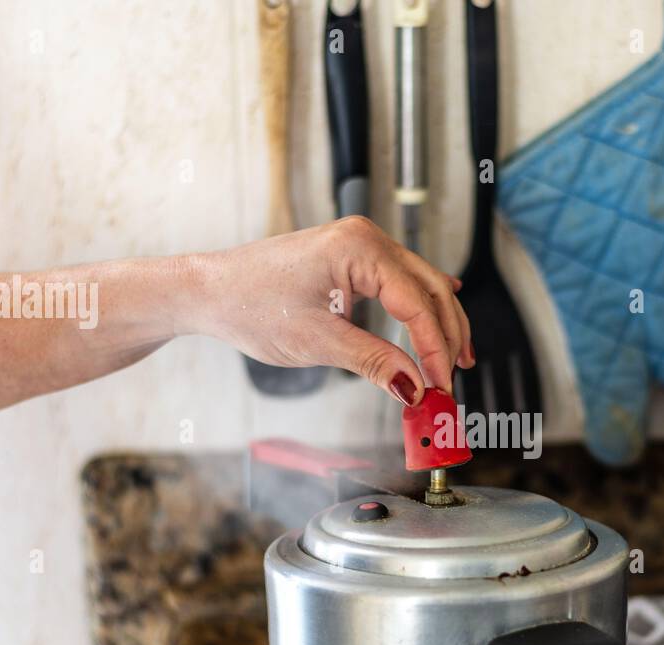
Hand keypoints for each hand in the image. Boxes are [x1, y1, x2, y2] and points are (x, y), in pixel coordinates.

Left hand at [188, 216, 472, 404]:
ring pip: (420, 286)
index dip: (435, 347)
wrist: (209, 291)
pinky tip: (438, 319)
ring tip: (452, 360)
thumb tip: (414, 388)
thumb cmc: (249, 305)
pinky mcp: (351, 260)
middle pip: (429, 290)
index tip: (442, 384)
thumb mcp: (316, 342)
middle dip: (447, 335)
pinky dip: (419, 309)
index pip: (418, 303)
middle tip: (454, 378)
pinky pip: (400, 283)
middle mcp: (366, 239)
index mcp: (360, 248)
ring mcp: (360, 246)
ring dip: (438, 323)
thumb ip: (373, 363)